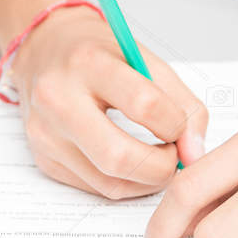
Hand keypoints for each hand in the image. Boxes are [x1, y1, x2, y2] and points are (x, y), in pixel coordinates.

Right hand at [10, 5, 208, 198]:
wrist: (42, 50)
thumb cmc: (96, 53)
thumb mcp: (143, 59)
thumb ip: (181, 102)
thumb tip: (195, 152)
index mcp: (88, 62)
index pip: (144, 105)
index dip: (175, 125)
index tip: (180, 127)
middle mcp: (58, 98)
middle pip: (119, 157)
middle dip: (161, 168)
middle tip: (174, 158)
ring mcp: (45, 133)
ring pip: (108, 182)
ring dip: (146, 181)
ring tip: (156, 160)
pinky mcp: (43, 158)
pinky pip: (94, 187)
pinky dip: (123, 182)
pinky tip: (131, 162)